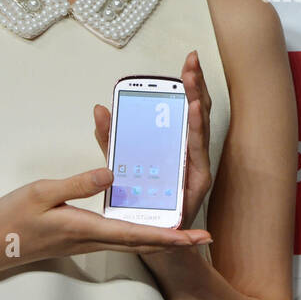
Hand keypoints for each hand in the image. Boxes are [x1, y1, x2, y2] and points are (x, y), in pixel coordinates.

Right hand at [0, 167, 211, 273]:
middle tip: (204, 238)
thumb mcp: (42, 193)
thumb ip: (78, 183)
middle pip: (144, 243)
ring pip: (135, 242)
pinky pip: (121, 237)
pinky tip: (148, 222)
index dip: (167, 237)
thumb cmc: (13, 218)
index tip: (193, 237)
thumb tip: (111, 174)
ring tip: (186, 231)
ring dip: (162, 238)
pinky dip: (142, 232)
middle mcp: (94, 239)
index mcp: (88, 228)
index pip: (137, 233)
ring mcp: (90, 241)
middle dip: (176, 241)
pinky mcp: (84, 238)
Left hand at [92, 50, 213, 232]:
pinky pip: (196, 151)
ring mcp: (196, 165)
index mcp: (176, 144)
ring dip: (197, 101)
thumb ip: (111, 138)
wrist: (152, 238)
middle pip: (197, 112)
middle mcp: (191, 152)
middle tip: (191, 62)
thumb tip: (100, 109)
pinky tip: (192, 112)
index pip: (184, 107)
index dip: (188, 84)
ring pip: (200, 127)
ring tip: (192, 81)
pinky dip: (195, 129)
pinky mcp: (196, 181)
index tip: (187, 61)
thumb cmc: (142, 203)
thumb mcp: (119, 164)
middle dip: (196, 84)